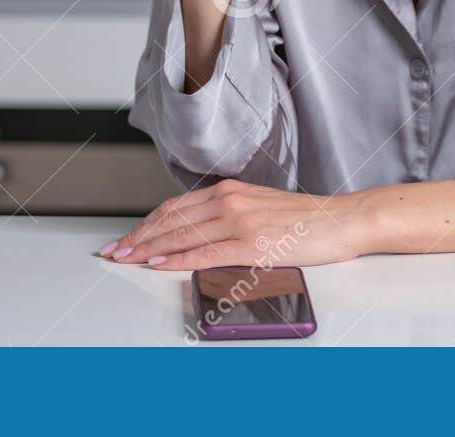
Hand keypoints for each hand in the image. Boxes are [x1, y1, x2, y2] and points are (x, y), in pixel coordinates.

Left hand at [96, 179, 370, 269]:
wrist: (341, 219)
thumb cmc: (307, 219)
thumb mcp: (261, 208)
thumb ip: (230, 217)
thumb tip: (201, 237)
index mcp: (230, 191)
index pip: (176, 207)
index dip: (146, 224)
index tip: (126, 238)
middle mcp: (230, 200)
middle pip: (171, 219)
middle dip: (137, 237)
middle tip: (113, 250)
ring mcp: (239, 221)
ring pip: (181, 235)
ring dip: (148, 248)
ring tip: (125, 258)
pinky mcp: (251, 243)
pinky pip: (204, 252)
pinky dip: (176, 258)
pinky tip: (159, 264)